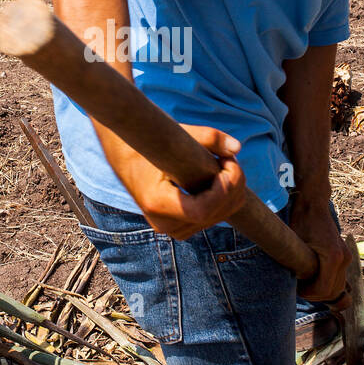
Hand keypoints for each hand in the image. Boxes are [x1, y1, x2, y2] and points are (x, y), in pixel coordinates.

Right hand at [103, 125, 246, 240]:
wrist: (127, 157)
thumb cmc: (151, 143)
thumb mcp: (177, 135)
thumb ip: (209, 137)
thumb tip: (237, 147)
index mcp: (156, 204)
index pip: (202, 210)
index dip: (223, 190)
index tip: (227, 163)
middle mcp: (162, 223)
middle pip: (214, 214)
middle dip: (232, 185)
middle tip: (229, 158)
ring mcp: (171, 228)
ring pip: (218, 217)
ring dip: (231, 190)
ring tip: (223, 163)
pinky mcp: (180, 227)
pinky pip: (213, 217)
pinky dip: (224, 197)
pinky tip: (219, 175)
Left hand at [290, 192, 352, 308]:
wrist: (313, 205)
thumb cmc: (301, 222)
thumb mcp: (295, 244)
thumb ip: (298, 265)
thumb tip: (294, 284)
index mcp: (333, 257)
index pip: (323, 290)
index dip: (308, 294)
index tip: (297, 288)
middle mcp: (344, 259)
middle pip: (333, 292)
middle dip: (315, 295)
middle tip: (299, 288)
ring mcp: (347, 257)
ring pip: (338, 287)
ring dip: (322, 291)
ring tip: (305, 284)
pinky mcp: (345, 256)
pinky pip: (339, 278)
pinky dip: (327, 283)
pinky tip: (312, 278)